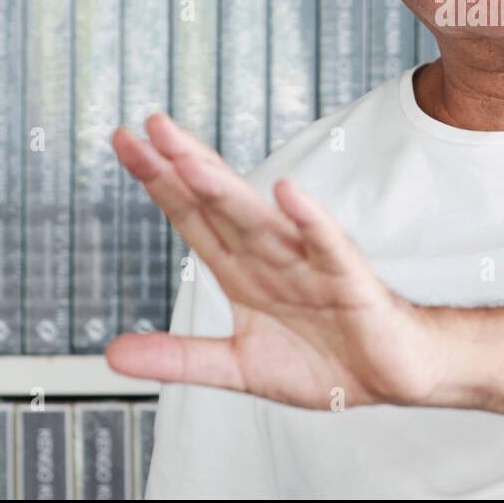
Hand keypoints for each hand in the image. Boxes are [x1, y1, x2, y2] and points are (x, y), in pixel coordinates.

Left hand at [105, 113, 446, 409]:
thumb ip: (179, 358)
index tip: (126, 143)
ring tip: (191, 163)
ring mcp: (310, 265)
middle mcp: (272, 257)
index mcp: (243, 271)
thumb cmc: (322, 360)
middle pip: (221, 206)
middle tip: (152, 127)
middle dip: (185, 166)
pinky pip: (327, 247)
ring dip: (228, 192)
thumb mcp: (237, 367)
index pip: (194, 217)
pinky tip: (288, 194)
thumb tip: (112, 354)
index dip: (159, 182)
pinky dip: (309, 221)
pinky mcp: (349, 281)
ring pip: (262, 222)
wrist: (391, 376)